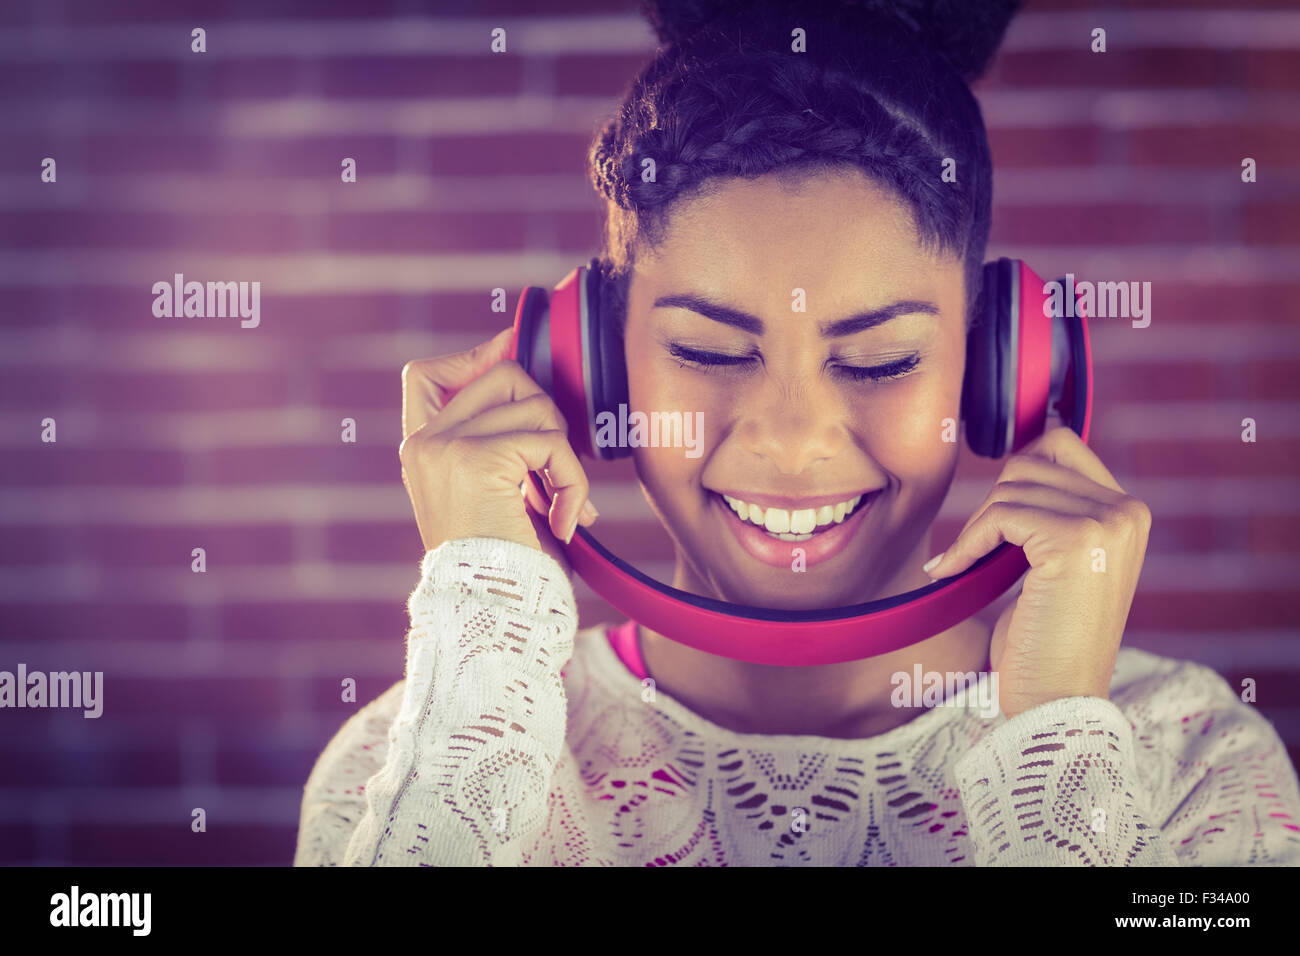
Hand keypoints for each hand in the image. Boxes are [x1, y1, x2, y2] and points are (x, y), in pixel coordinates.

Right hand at [399, 326, 597, 570]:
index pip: (426, 373)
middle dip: (545, 416)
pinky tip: (564, 523)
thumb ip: (504, 441)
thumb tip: (530, 379)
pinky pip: (551, 444)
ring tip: (558, 504)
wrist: (493, 615)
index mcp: (420, 450)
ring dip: (563, 456)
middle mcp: (424, 444)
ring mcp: (445, 448)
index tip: (515, 366)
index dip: (474, 358)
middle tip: (551, 471)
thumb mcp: (498, 493)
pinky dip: (573, 483)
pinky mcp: (477, 460)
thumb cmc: (505, 563)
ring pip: (535, 405)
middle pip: (501, 374)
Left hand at [923, 426, 1151, 719]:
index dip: (1015, 474)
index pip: (1061, 445)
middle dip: (991, 504)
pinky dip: (966, 543)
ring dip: (976, 528)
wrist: (1058, 703)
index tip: (991, 519)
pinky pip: (999, 514)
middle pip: (1030, 462)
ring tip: (967, 567)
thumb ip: (1050, 512)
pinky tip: (952, 571)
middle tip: (976, 551)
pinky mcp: (1077, 541)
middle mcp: (1127, 511)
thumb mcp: (1055, 565)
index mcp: (1128, 513)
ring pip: (1010, 486)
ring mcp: (1108, 524)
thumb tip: (1015, 458)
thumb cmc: (1045, 642)